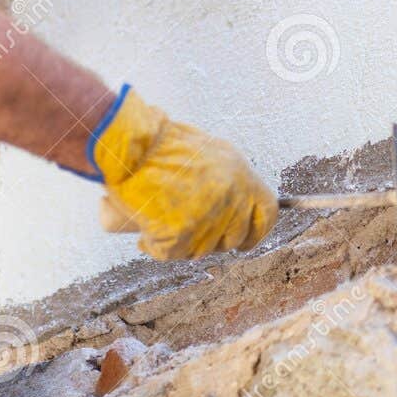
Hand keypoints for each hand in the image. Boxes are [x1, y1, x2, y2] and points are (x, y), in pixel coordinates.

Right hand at [90, 87, 275, 260]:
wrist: (128, 145)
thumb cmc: (158, 143)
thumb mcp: (207, 151)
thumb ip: (225, 178)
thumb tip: (231, 204)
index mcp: (241, 176)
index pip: (268, 214)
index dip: (257, 230)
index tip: (244, 238)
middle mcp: (230, 199)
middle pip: (233, 238)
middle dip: (213, 239)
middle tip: (189, 228)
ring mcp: (207, 220)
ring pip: (201, 250)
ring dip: (182, 244)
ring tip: (158, 223)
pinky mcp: (179, 236)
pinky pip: (170, 254)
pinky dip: (155, 247)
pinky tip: (144, 234)